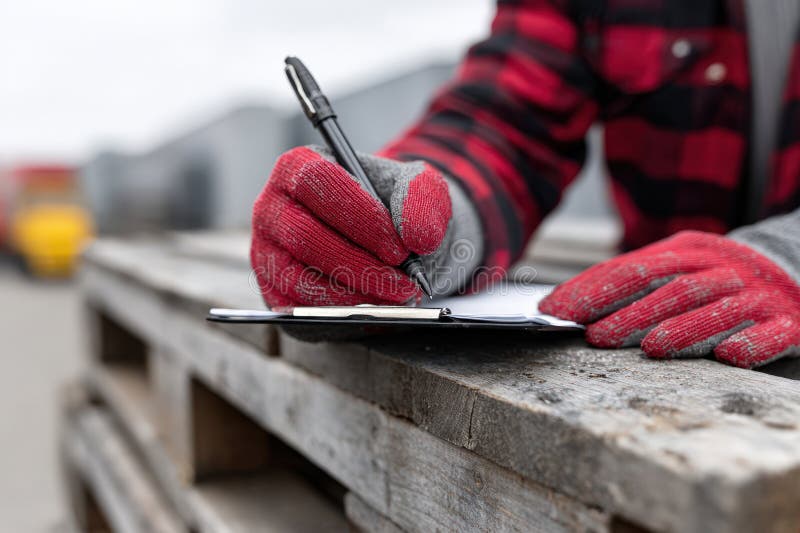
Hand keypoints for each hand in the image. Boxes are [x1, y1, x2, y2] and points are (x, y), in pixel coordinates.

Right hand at [251, 146, 451, 306]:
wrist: (388, 242)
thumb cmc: (393, 208)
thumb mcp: (418, 190)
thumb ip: (422, 199)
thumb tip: (418, 236)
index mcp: (298, 168)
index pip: (316, 181)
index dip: (359, 216)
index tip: (399, 247)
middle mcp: (272, 208)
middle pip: (305, 236)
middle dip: (361, 265)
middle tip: (404, 282)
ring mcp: (266, 253)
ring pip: (301, 279)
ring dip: (355, 294)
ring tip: (397, 297)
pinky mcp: (273, 292)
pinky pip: (299, 310)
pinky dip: (341, 314)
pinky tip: (375, 309)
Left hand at [539, 231, 799, 367]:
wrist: (794, 267)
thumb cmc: (717, 275)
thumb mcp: (677, 263)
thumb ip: (631, 279)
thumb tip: (568, 304)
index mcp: (686, 252)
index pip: (631, 268)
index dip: (592, 290)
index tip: (556, 312)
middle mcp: (720, 270)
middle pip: (671, 288)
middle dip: (630, 312)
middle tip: (594, 336)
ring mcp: (756, 296)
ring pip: (717, 309)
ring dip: (684, 329)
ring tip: (651, 348)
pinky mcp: (790, 323)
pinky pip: (773, 334)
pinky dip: (752, 344)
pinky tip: (730, 356)